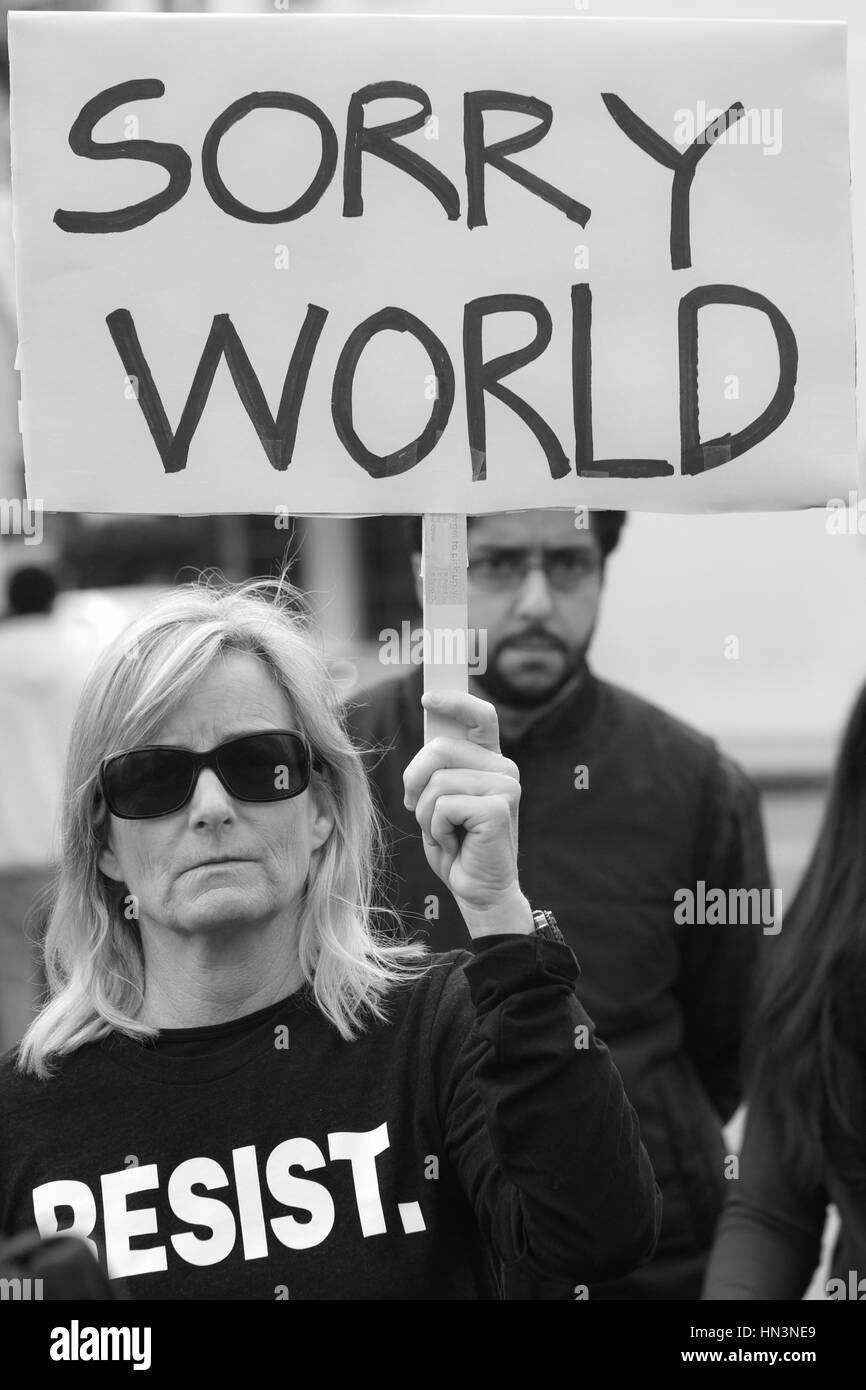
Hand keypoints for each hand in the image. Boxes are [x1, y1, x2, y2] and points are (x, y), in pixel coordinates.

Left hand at [402, 689, 532, 936]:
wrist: (480, 892)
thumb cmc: (458, 846)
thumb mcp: (441, 800)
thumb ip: (439, 769)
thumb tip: (428, 735)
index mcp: (491, 762)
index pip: (480, 716)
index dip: (455, 702)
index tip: (428, 699)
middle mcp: (504, 768)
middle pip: (439, 749)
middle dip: (415, 782)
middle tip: (420, 809)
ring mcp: (505, 787)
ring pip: (436, 782)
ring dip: (425, 814)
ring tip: (444, 832)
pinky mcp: (498, 808)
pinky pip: (442, 805)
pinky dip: (436, 829)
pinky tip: (455, 843)